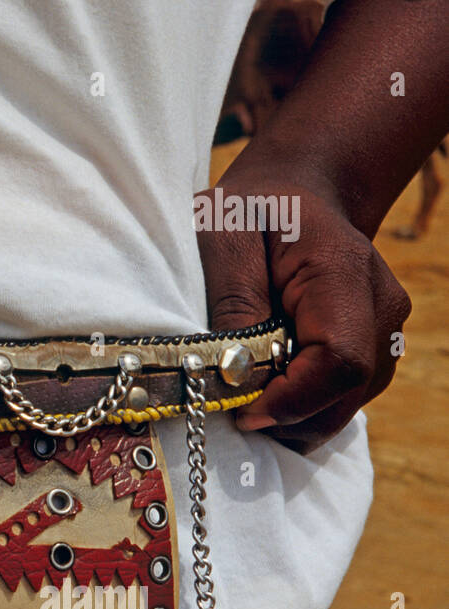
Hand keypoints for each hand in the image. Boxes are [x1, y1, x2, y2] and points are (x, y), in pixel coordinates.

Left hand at [196, 176, 410, 453]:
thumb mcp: (225, 237)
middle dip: (289, 419)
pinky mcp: (370, 346)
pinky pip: (341, 395)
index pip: (340, 360)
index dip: (294, 399)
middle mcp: (380, 306)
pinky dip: (302, 407)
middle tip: (232, 417)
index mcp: (345, 273)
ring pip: (346, 403)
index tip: (242, 413)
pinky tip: (264, 395)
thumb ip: (233, 302)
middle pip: (347, 394)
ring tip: (243, 404)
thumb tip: (234, 372)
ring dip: (294, 419)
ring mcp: (383, 330)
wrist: (296, 189)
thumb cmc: (253, 207)